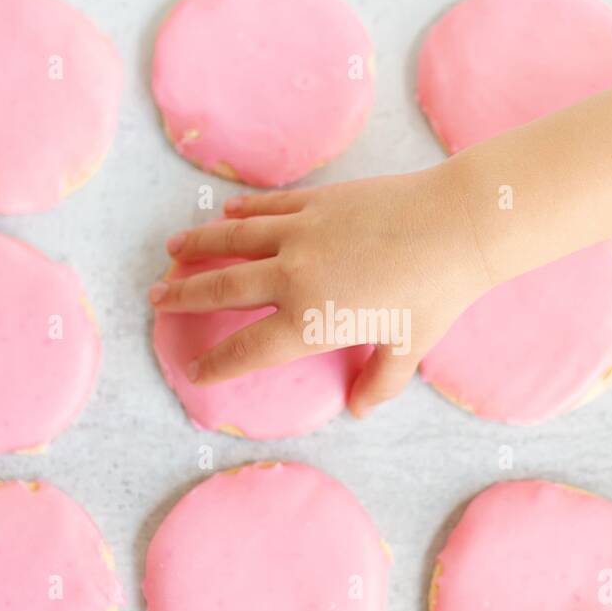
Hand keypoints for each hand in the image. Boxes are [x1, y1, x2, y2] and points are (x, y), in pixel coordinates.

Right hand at [149, 162, 493, 416]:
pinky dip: (241, 213)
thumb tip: (359, 409)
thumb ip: (379, 382)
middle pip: (223, 288)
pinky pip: (267, 208)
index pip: (248, 350)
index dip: (216, 363)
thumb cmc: (435, 292)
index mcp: (312, 321)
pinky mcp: (317, 201)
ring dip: (197, 246)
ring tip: (171, 250)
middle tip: (156, 299)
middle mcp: (294, 276)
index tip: (195, 369)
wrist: (455, 224)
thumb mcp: (409, 348)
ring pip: (233, 239)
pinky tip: (225, 214)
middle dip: (183, 296)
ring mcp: (301, 233)